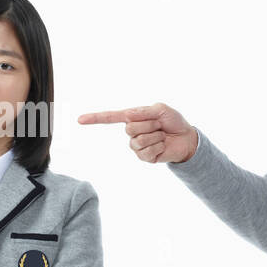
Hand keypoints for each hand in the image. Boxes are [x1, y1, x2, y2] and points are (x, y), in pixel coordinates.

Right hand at [78, 103, 197, 163]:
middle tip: (159, 125)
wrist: (186, 137)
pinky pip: (146, 151)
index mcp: (133, 118)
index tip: (80, 120)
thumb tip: (127, 114)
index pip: (110, 117)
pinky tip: (162, 145)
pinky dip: (158, 146)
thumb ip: (143, 111)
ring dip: (155, 136)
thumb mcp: (160, 109)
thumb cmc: (173, 121)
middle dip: (149, 125)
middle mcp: (131, 132)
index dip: (95, 118)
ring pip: (138, 140)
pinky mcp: (144, 157)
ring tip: (162, 135)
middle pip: (129, 128)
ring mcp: (136, 146)